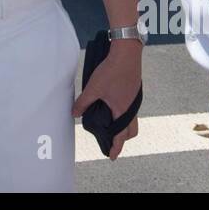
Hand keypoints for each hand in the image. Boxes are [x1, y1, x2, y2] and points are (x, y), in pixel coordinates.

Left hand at [72, 40, 141, 159]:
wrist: (127, 53)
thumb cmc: (112, 70)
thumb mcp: (94, 87)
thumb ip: (84, 102)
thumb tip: (74, 114)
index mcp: (122, 110)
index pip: (121, 136)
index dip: (116, 147)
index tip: (112, 156)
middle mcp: (131, 107)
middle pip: (130, 130)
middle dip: (122, 139)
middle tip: (112, 142)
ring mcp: (134, 99)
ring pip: (131, 119)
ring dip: (123, 126)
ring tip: (111, 125)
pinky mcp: (134, 91)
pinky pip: (131, 109)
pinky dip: (124, 114)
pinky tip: (113, 107)